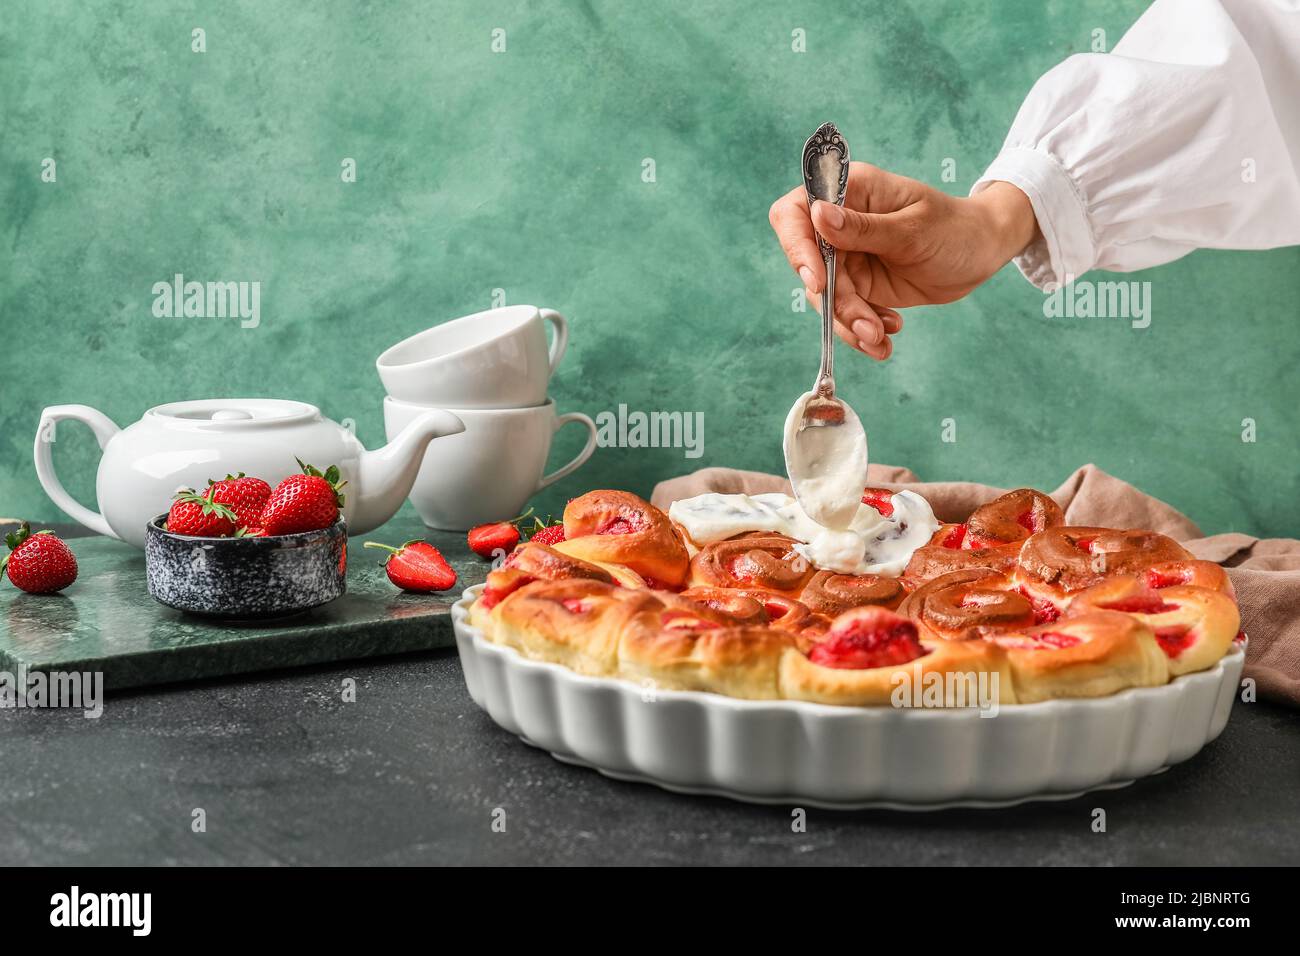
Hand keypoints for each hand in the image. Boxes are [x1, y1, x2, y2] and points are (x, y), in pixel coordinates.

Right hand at [769, 164, 1037, 358]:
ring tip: (881, 339)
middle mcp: (839, 224)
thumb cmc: (955, 228)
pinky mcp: (858, 286)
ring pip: (826, 298)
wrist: (981, 254)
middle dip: (837, 302)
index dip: (796, 246)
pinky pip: (846, 314)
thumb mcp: (912, 229)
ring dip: (851, 323)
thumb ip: (863, 227)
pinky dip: (863, 330)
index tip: (817, 281)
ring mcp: (847, 257)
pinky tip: (889, 333)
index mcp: (850, 193)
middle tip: (867, 325)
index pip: (796, 213)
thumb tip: (817, 214)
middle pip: (810, 267)